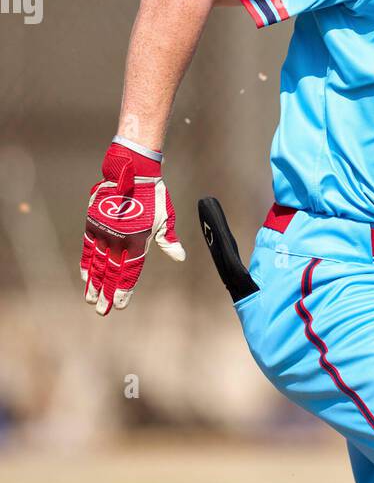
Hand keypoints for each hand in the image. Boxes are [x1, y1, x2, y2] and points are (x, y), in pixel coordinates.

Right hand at [81, 142, 184, 315]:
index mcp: (138, 242)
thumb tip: (179, 258)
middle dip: (106, 293)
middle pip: (111, 273)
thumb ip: (168, 240)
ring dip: (94, 283)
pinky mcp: (94, 223)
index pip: (129, 273)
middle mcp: (120, 241)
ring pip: (98, 264)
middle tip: (102, 310)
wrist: (132, 172)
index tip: (119, 305)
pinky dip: (87, 263)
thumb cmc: (154, 195)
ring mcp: (105, 233)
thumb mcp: (165, 217)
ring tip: (91, 299)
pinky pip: (88, 248)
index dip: (124, 290)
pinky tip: (85, 276)